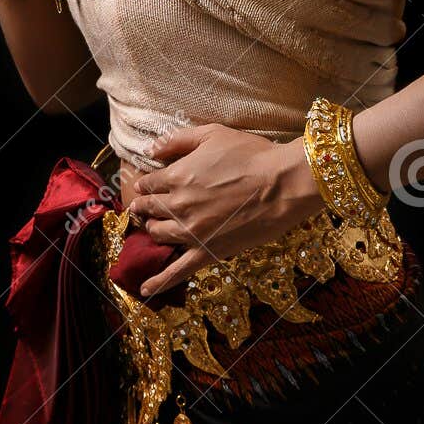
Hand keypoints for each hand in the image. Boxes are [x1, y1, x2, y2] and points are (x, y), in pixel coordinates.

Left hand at [127, 123, 325, 297]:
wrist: (280, 183)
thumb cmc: (251, 154)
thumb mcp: (212, 134)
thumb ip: (177, 140)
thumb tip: (149, 150)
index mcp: (177, 176)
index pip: (149, 183)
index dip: (147, 183)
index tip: (147, 185)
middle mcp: (178, 205)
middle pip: (150, 209)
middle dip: (144, 207)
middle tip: (143, 207)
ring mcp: (191, 231)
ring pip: (158, 234)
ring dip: (152, 229)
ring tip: (154, 226)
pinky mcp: (207, 251)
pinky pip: (177, 271)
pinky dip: (159, 281)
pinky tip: (145, 289)